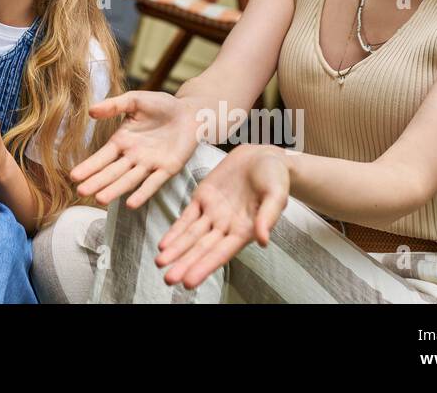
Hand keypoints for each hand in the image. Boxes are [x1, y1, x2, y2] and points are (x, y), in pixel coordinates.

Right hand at [71, 91, 200, 208]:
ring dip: (115, 190)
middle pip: (111, 172)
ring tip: (100, 199)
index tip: (74, 176)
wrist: (191, 112)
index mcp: (122, 140)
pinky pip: (153, 183)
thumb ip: (114, 106)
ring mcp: (149, 164)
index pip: (102, 157)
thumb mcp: (135, 100)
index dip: (89, 166)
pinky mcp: (168, 169)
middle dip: (97, 182)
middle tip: (81, 192)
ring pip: (129, 180)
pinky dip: (142, 193)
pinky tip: (131, 203)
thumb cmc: (162, 105)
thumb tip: (90, 111)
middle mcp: (133, 156)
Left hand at [155, 144, 288, 289]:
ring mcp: (213, 212)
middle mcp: (226, 226)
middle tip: (168, 279)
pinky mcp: (203, 197)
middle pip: (202, 249)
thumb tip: (263, 241)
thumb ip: (268, 216)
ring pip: (190, 235)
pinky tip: (163, 244)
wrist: (263, 155)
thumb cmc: (275, 177)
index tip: (189, 281)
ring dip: (176, 250)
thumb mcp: (276, 194)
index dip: (205, 266)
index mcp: (245, 230)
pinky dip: (175, 230)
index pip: (221, 253)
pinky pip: (186, 217)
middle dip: (185, 263)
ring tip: (160, 263)